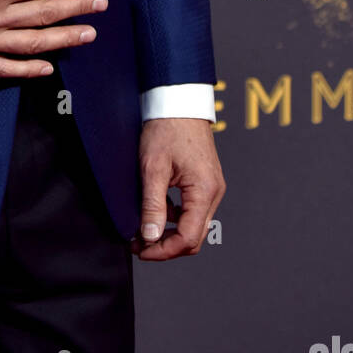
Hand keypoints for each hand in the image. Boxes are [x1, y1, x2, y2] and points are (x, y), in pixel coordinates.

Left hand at [132, 118, 225, 259]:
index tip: (141, 251)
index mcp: (205, 191)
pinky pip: (191, 210)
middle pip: (194, 237)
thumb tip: (149, 236)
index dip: (163, 250)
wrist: (178, 101)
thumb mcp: (153, 167)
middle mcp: (214, 193)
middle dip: (165, 245)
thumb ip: (152, 204)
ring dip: (168, 232)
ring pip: (192, 225)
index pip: (188, 238)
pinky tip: (154, 210)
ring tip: (141, 228)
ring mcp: (211, 188)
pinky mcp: (204, 182)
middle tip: (138, 244)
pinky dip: (173, 217)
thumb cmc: (167, 128)